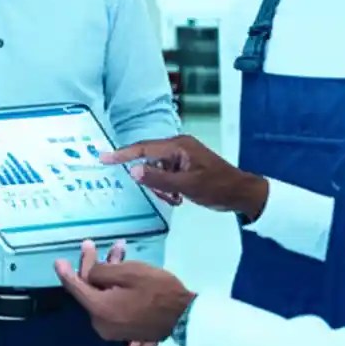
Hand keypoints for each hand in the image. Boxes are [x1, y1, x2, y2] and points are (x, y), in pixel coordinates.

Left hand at [55, 256, 194, 342]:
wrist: (187, 315)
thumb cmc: (158, 290)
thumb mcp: (128, 272)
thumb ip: (102, 271)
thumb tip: (89, 274)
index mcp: (100, 310)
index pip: (77, 287)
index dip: (66, 272)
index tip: (57, 261)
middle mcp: (103, 325)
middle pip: (92, 290)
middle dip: (95, 266)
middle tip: (94, 244)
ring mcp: (115, 331)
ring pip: (105, 296)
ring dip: (110, 275)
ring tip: (120, 250)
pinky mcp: (127, 330)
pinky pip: (116, 309)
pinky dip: (116, 292)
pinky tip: (120, 273)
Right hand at [101, 135, 267, 220]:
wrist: (241, 193)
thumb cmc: (217, 187)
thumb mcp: (187, 186)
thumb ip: (159, 179)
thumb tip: (134, 171)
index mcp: (178, 146)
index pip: (144, 148)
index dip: (122, 154)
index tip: (103, 158)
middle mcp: (178, 147)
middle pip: (150, 162)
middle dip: (153, 181)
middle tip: (167, 196)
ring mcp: (182, 156)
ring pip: (157, 172)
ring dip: (162, 187)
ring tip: (177, 199)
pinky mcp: (185, 166)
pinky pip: (166, 176)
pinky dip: (168, 188)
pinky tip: (180, 197)